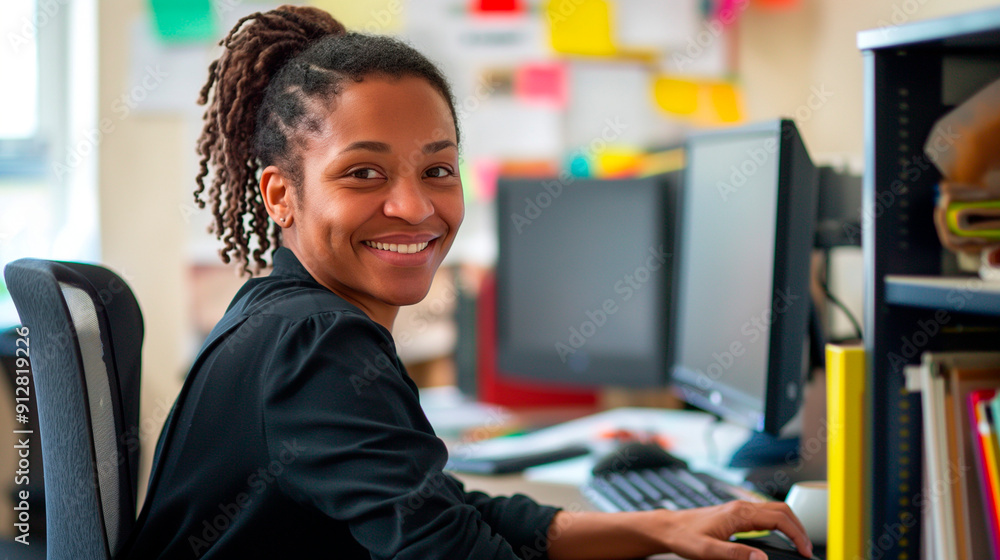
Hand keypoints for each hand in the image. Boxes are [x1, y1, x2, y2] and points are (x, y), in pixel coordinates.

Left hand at [655, 500, 812, 559]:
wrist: (669, 527)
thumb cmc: (685, 536)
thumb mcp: (708, 551)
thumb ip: (735, 554)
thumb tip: (762, 558)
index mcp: (739, 513)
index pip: (779, 518)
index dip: (796, 534)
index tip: (804, 550)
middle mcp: (742, 507)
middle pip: (782, 511)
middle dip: (799, 528)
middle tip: (807, 549)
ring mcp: (740, 509)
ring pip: (775, 511)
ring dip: (791, 525)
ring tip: (799, 544)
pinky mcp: (736, 514)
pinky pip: (765, 515)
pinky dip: (780, 524)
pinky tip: (780, 537)